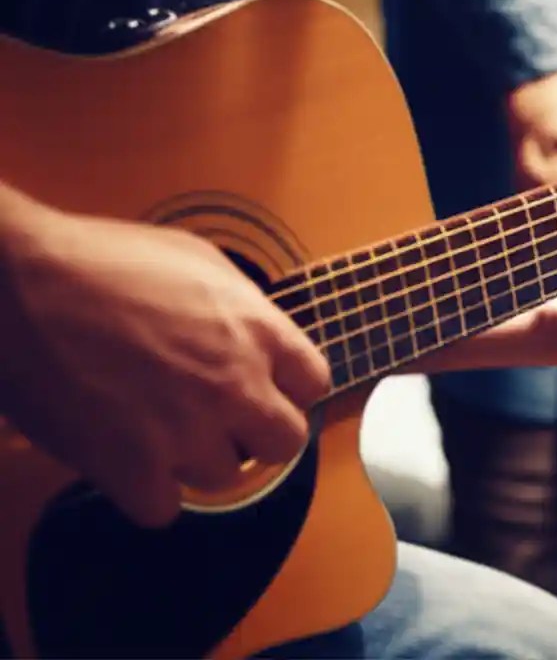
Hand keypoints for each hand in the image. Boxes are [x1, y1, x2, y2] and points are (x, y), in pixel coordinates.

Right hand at [0, 203, 329, 527]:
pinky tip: (126, 458)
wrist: (17, 283)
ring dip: (194, 459)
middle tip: (220, 420)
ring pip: (223, 478)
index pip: (314, 383)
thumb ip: (242, 306)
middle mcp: (234, 385)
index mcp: (257, 330)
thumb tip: (259, 334)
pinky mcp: (131, 467)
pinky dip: (145, 492)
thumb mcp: (197, 260)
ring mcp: (185, 430)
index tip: (265, 388)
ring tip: (155, 426)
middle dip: (256, 433)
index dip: (287, 387)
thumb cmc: (100, 259)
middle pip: (286, 442)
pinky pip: (163, 509)